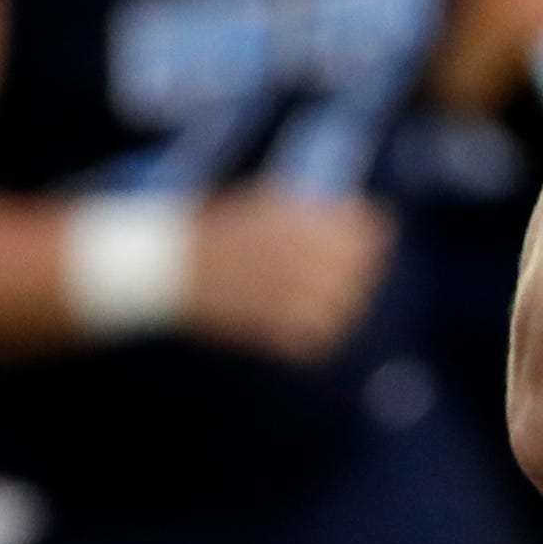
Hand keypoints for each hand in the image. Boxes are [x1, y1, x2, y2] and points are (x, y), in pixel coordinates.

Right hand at [185, 188, 394, 365]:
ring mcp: (294, 294)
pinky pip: (320, 339)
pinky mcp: (278, 329)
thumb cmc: (216, 230)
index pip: (371, 228)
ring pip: (348, 307)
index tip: (360, 242)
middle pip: (363, 269)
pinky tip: (300, 325)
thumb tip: (352, 219)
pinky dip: (317, 334)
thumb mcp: (267, 204)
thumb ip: (312, 214)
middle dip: (356, 271)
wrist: (171, 267)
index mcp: (306, 220)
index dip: (368, 236)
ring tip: (319, 301)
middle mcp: (307, 255)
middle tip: (337, 276)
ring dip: (340, 305)